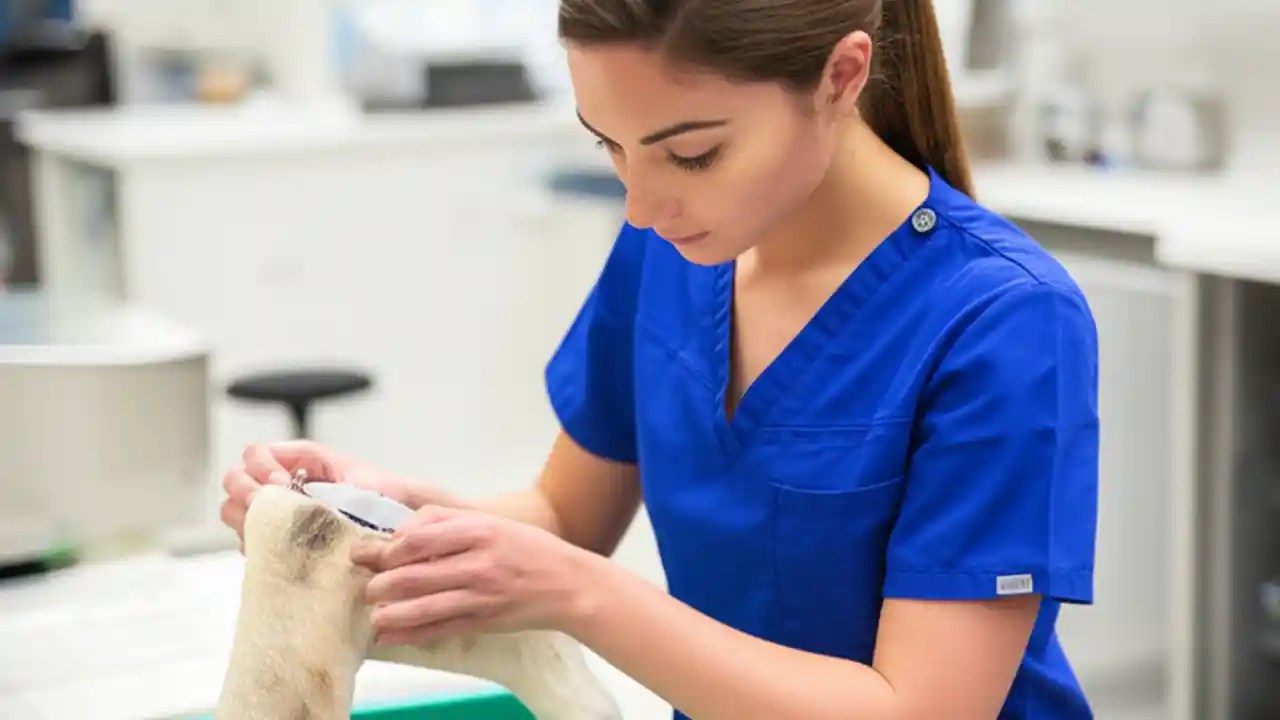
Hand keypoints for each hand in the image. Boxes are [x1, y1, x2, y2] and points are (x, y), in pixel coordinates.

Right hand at [219, 440, 450, 540]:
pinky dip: (259, 541)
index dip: (260, 466)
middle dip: (246, 490)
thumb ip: (316, 467)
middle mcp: (280, 487)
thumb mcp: (351, 472)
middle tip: (270, 503)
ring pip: (236, 512)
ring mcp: (276, 516)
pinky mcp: (279, 543)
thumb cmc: (380, 494)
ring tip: (275, 526)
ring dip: (248, 517)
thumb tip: (282, 481)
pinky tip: (281, 545)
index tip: (280, 483)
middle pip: (234, 481)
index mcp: (296, 463)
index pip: (254, 454)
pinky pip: (253, 542)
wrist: (400, 523)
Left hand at [351, 505, 600, 645]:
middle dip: (380, 583)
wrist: (568, 584)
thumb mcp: (491, 521)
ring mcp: (481, 595)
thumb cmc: (528, 549)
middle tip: (368, 586)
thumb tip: (401, 535)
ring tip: (374, 613)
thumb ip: (447, 522)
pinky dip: (410, 634)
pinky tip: (391, 635)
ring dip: (389, 613)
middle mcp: (478, 563)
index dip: (386, 549)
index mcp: (478, 530)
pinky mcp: (484, 621)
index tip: (370, 554)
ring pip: (422, 607)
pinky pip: (439, 630)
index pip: (417, 538)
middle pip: (413, 574)